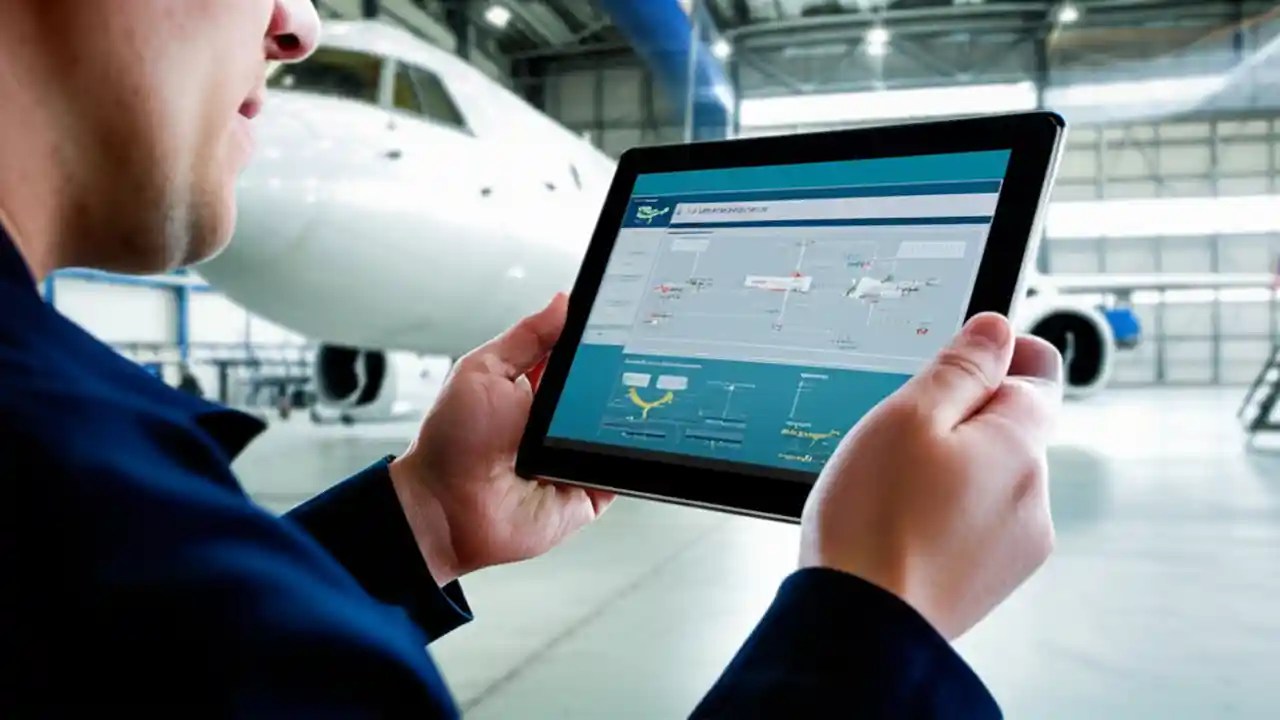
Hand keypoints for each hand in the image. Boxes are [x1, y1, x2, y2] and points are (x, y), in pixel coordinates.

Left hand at [388, 294, 614, 585]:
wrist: (445, 510)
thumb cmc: (450, 445)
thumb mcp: (483, 370)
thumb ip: (527, 336)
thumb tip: (563, 302)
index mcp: (536, 387)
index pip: (581, 354)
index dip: (601, 337)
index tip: (623, 315)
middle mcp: (560, 421)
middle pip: (607, 387)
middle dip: (619, 372)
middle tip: (626, 357)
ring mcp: (577, 455)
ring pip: (620, 426)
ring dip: (622, 413)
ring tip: (611, 403)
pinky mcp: (590, 490)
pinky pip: (623, 471)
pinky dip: (628, 457)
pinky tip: (620, 441)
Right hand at [799, 313, 1062, 639]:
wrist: (861, 625)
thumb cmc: (875, 521)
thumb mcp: (908, 416)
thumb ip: (960, 367)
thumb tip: (996, 330)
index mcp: (1019, 447)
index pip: (1038, 375)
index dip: (1000, 354)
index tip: (963, 354)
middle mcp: (1033, 497)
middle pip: (1009, 429)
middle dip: (962, 418)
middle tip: (899, 429)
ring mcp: (1015, 545)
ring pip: (989, 478)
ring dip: (950, 469)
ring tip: (890, 487)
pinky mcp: (989, 580)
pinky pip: (974, 522)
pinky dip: (943, 512)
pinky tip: (897, 523)